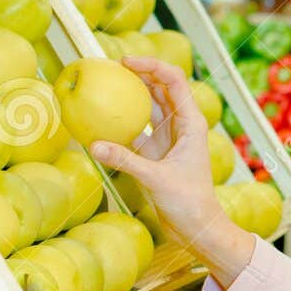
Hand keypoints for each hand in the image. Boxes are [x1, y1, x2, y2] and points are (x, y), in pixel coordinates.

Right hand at [89, 56, 252, 277]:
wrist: (198, 227)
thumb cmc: (189, 202)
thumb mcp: (156, 179)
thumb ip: (125, 160)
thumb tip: (92, 145)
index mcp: (191, 123)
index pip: (173, 81)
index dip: (151, 65)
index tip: (125, 62)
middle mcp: (181, 126)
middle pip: (160, 88)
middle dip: (138, 74)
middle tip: (108, 68)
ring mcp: (168, 139)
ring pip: (148, 107)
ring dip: (130, 96)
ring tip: (103, 86)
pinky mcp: (156, 153)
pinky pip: (136, 131)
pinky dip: (121, 125)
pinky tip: (99, 122)